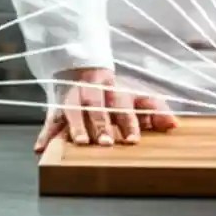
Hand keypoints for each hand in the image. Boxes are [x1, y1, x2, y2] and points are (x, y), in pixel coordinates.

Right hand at [34, 67, 178, 153]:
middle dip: (102, 124)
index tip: (133, 139)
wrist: (80, 68)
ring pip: (73, 110)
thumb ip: (155, 109)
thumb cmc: (114, 91)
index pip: (123, 103)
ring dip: (75, 126)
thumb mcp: (136, 96)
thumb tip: (174, 125)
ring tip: (78, 142)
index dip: (128, 121)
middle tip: (106, 142)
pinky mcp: (56, 108)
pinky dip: (45, 134)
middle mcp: (93, 93)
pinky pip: (49, 120)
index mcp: (115, 89)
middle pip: (97, 106)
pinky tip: (41, 147)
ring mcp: (73, 99)